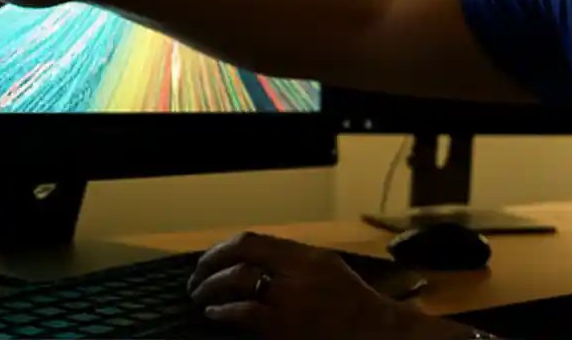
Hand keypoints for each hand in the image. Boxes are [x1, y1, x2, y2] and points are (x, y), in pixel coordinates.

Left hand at [187, 232, 474, 339]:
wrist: (375, 332)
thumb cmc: (352, 304)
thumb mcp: (327, 269)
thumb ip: (294, 261)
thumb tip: (254, 261)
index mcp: (307, 255)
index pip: (253, 240)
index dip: (223, 248)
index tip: (209, 259)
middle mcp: (297, 271)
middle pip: (241, 255)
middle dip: (210, 266)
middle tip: (195, 280)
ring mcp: (291, 299)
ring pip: (238, 281)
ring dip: (212, 288)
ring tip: (200, 297)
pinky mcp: (285, 326)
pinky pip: (245, 313)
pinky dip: (224, 311)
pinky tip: (215, 314)